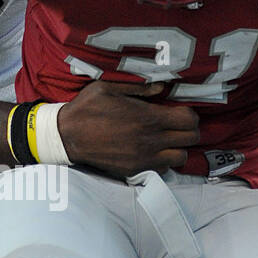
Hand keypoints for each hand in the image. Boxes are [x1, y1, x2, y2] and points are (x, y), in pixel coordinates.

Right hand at [58, 81, 199, 178]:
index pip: (189, 120)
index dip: (189, 115)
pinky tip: (152, 151)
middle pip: (191, 139)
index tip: (179, 112)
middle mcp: (151, 140)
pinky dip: (163, 160)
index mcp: (148, 118)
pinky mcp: (134, 170)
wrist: (66, 136)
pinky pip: (162, 168)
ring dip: (178, 148)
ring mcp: (144, 158)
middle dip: (189, 131)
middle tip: (177, 126)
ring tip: (167, 140)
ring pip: (181, 157)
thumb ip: (138, 88)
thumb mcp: (108, 87)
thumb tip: (161, 88)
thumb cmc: (87, 108)